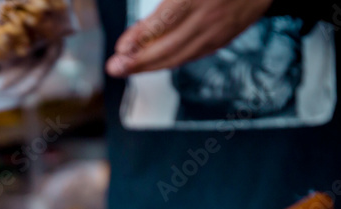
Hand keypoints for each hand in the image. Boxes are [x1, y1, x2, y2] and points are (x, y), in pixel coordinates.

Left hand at [106, 0, 273, 76]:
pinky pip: (193, 55)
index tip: (122, 47)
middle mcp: (208, 16)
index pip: (164, 21)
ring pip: (180, 56)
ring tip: (128, 69)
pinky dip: (171, 61)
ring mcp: (218, 30)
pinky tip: (155, 64)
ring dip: (151, 66)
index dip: (141, 37)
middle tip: (116, 67)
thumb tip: (144, 28)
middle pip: (169, 46)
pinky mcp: (223, 39)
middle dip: (139, 60)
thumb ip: (167, 6)